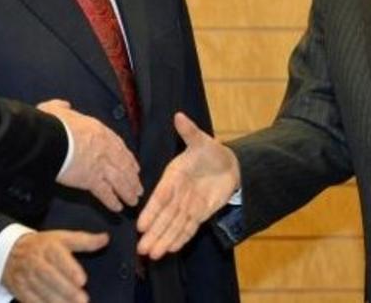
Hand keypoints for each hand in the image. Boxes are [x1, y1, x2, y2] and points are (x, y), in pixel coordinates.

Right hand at [2, 230, 108, 302]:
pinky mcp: (19, 289)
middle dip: (65, 289)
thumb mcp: (62, 238)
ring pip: (40, 289)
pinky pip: (30, 300)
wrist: (11, 252)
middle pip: (49, 275)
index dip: (70, 268)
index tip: (82, 280)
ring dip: (56, 301)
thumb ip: (84, 240)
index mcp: (47, 246)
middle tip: (83, 299)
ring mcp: (25, 275)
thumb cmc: (43, 246)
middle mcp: (35, 260)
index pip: (58, 256)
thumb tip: (105, 238)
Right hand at [39, 100, 142, 211]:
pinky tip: (117, 208)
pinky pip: (105, 193)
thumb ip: (64, 108)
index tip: (135, 167)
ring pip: (120, 181)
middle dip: (132, 179)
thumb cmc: (52, 123)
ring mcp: (100, 165)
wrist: (49, 138)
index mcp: (100, 132)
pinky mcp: (91, 180)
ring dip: (128, 192)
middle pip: (124, 166)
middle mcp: (105, 149)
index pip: (120, 147)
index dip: (129, 159)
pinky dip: (112, 201)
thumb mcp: (58, 109)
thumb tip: (65, 105)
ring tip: (133, 201)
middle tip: (138, 188)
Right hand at [136, 112, 238, 258]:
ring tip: (152, 255)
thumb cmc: (211, 151)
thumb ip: (190, 132)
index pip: (160, 197)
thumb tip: (179, 116)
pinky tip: (169, 250)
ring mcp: (187, 206)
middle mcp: (177, 195)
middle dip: (154, 233)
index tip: (141, 225)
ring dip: (163, 240)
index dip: (151, 212)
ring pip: (173, 226)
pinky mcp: (199, 214)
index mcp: (173, 177)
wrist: (229, 165)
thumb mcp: (202, 140)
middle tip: (141, 250)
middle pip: (164, 217)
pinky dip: (180, 239)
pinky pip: (188, 229)